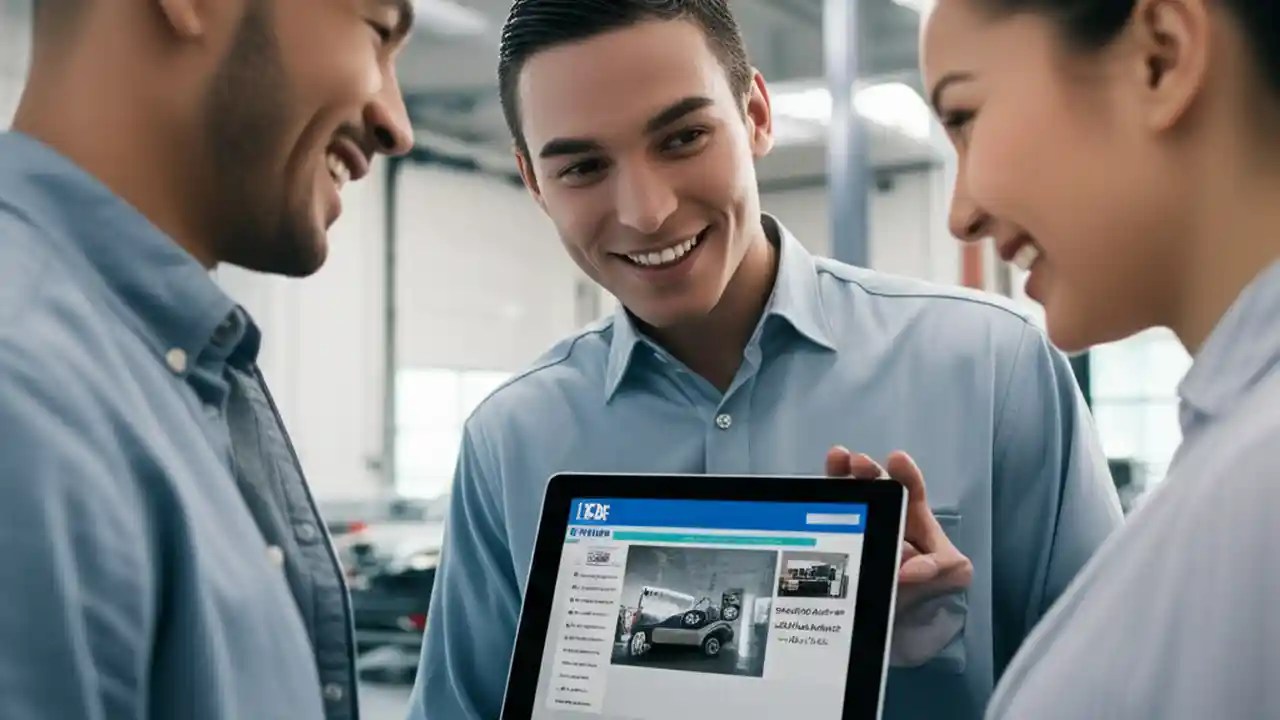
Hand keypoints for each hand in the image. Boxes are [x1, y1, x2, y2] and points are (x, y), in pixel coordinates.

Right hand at [826, 447, 973, 665]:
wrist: (898, 639)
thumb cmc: (927, 606)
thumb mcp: (947, 585)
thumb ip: (939, 571)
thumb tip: (910, 569)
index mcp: (915, 528)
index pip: (912, 496)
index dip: (906, 478)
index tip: (896, 460)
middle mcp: (887, 526)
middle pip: (877, 493)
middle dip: (868, 473)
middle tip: (857, 462)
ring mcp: (861, 537)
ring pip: (850, 502)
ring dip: (842, 479)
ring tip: (835, 460)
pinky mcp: (838, 553)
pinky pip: (829, 527)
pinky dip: (819, 509)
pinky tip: (809, 495)